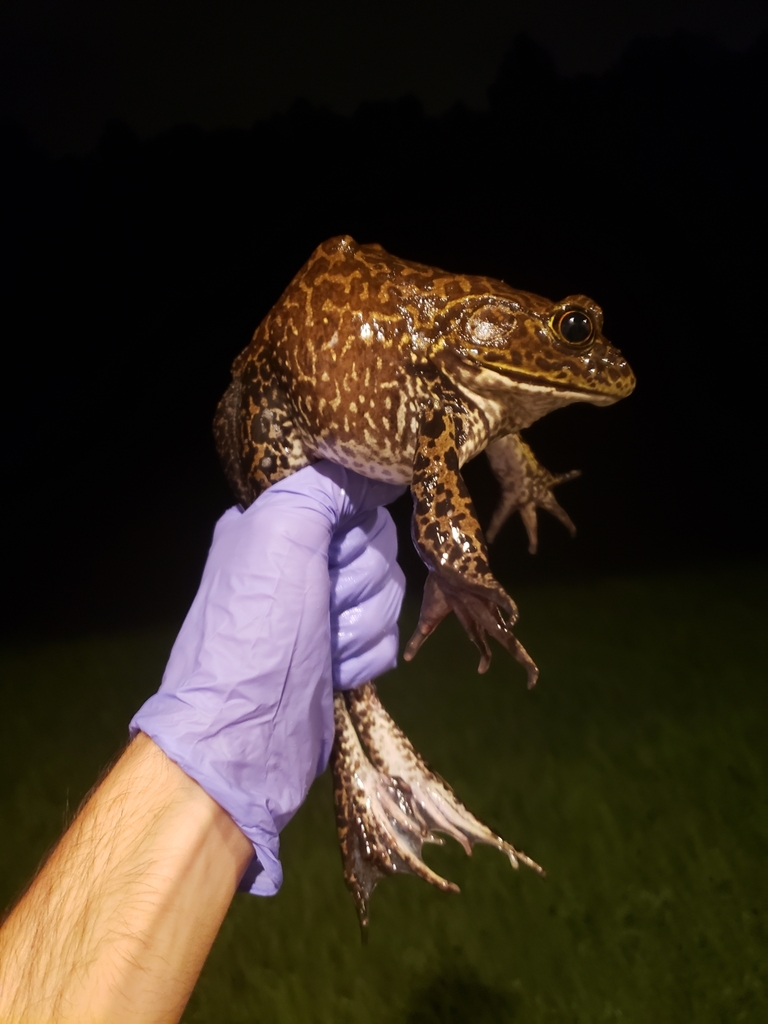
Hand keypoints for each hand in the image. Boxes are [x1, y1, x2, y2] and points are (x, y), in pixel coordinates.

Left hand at [131, 461, 405, 894]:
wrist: (246, 732)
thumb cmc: (256, 626)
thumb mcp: (278, 531)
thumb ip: (327, 486)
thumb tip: (381, 473)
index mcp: (278, 524)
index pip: (353, 501)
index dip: (353, 531)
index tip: (331, 552)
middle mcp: (301, 562)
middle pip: (379, 548)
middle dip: (358, 582)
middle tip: (323, 604)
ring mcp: (324, 611)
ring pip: (390, 593)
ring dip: (361, 624)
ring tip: (324, 646)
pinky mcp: (345, 654)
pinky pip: (390, 637)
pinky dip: (367, 656)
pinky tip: (335, 671)